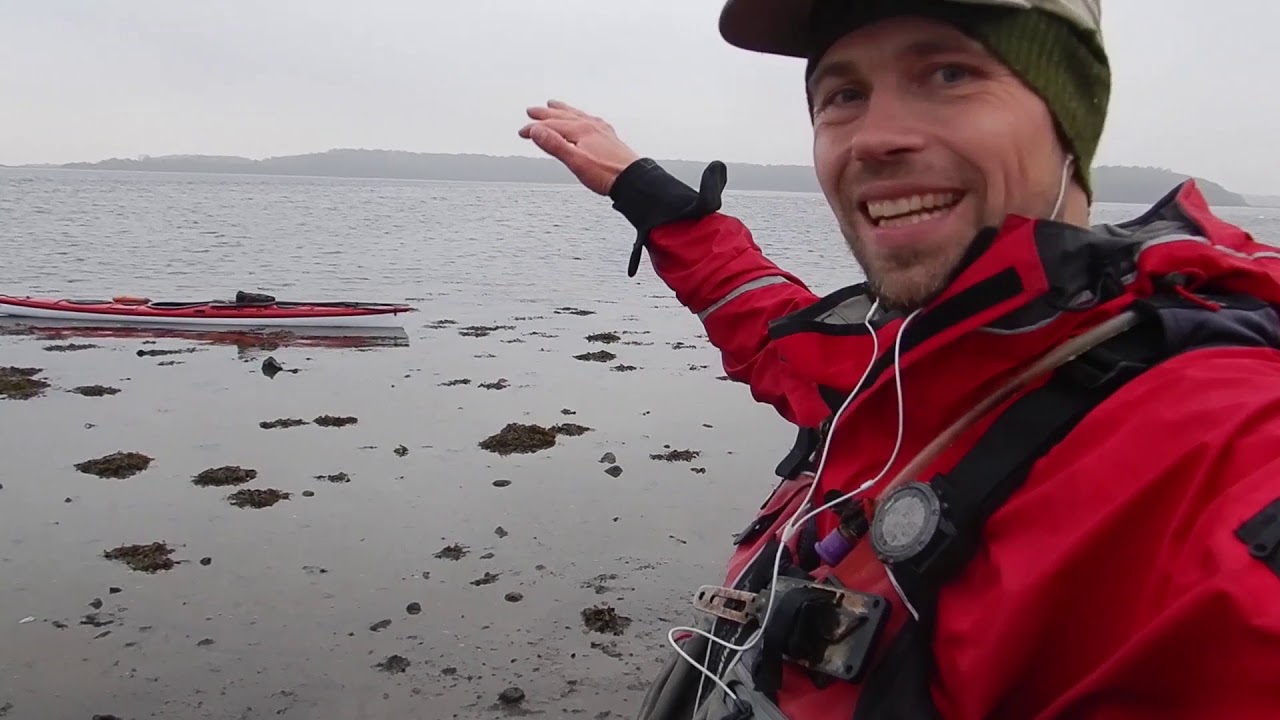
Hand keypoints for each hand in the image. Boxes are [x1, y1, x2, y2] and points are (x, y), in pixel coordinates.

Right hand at [519, 100, 641, 195]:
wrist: (633, 179)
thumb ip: (554, 145)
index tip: (522, 132)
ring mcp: (600, 130)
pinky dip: (582, 116)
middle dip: (545, 114)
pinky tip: (585, 119)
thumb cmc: (606, 174)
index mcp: (580, 130)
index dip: (534, 128)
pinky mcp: (609, 137)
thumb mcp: (575, 162)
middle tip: (532, 111)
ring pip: (577, 115)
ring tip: (554, 104)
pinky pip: (591, 120)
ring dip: (563, 109)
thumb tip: (535, 130)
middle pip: (563, 116)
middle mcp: (590, 126)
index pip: (551, 126)